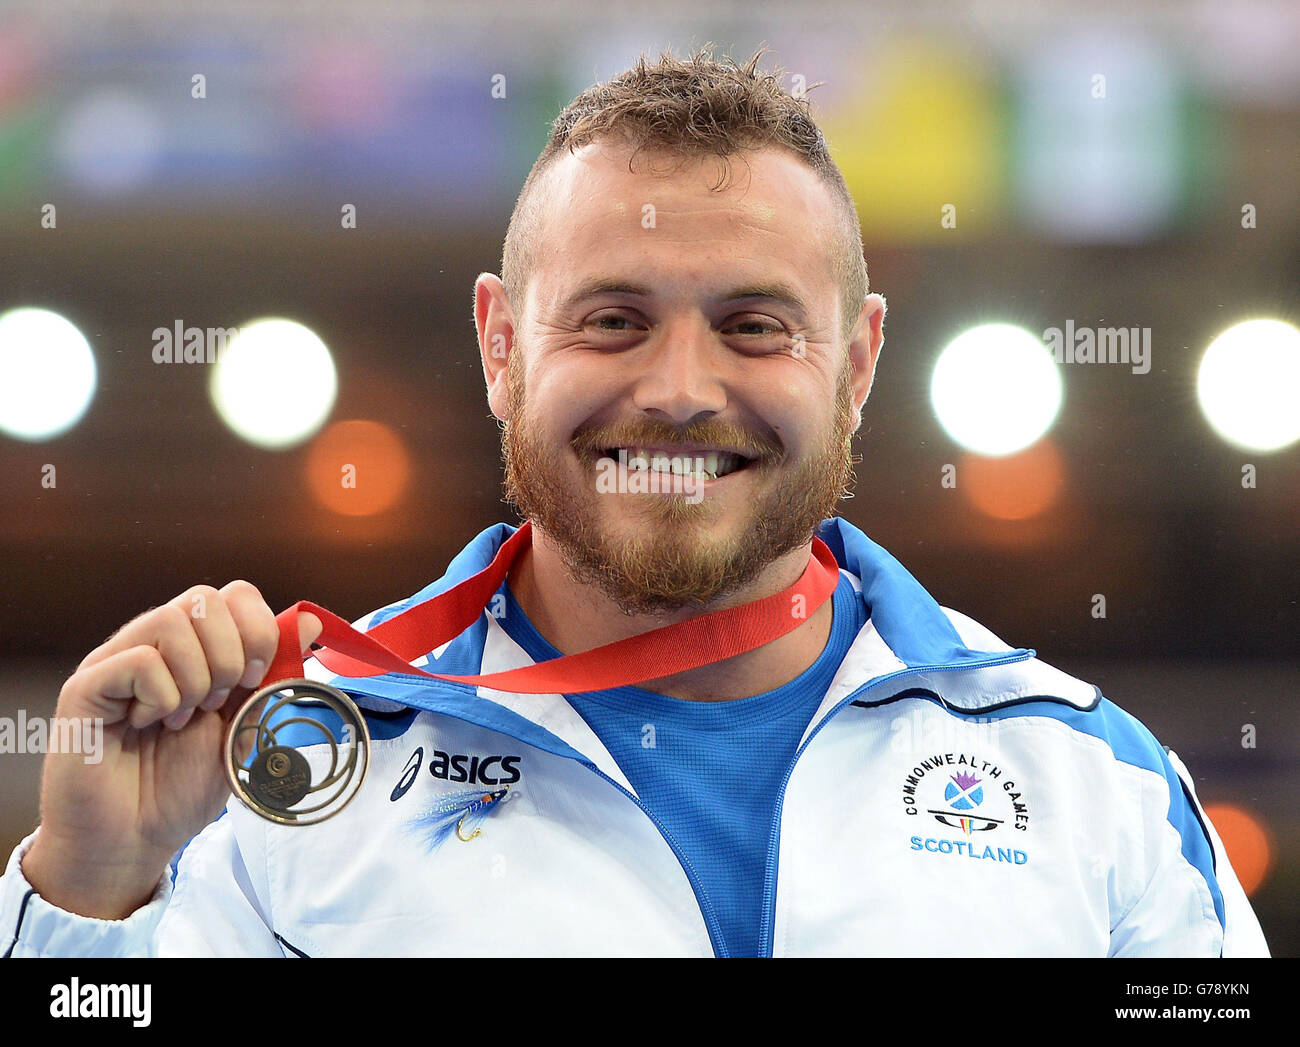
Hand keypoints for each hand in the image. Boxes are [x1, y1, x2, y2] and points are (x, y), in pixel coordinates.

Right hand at [21, 582, 321, 918]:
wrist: (132, 842)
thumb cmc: (180, 788)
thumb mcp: (243, 730)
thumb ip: (272, 680)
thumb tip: (312, 626)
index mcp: (193, 650)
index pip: (233, 595)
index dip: (258, 631)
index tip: (255, 681)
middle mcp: (153, 645)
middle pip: (205, 598)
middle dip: (231, 655)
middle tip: (216, 703)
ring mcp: (116, 661)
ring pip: (171, 620)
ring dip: (196, 677)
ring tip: (182, 717)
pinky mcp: (86, 687)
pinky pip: (139, 660)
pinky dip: (162, 697)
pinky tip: (149, 725)